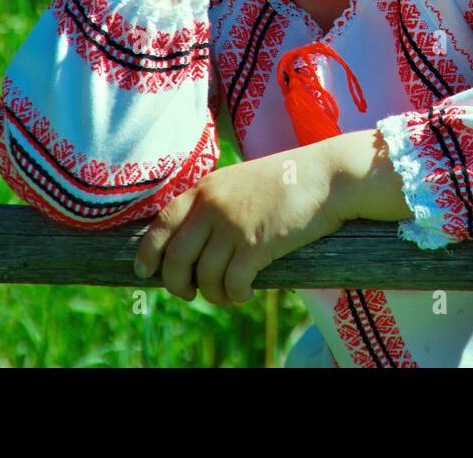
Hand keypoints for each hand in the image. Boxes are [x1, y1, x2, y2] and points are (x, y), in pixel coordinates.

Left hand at [133, 146, 349, 305]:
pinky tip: (247, 292)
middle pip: (176, 257)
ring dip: (213, 294)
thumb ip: (214, 204)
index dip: (148, 252)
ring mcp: (233, 226)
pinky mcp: (257, 245)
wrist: (327, 176)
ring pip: (205, 277)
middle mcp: (213, 207)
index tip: (145, 271)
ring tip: (228, 294)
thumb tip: (194, 242)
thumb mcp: (240, 181)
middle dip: (177, 284)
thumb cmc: (288, 181)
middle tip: (189, 293)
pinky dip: (236, 295)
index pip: (162, 223)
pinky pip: (232, 284)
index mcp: (205, 189)